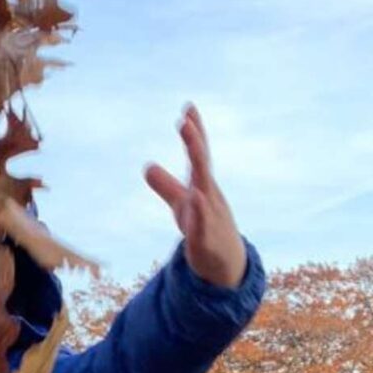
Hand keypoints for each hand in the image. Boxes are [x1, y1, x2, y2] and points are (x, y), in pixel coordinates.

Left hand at [144, 105, 245, 289]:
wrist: (224, 264)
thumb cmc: (205, 229)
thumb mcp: (181, 205)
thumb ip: (166, 186)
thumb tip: (147, 166)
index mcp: (203, 186)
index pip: (199, 155)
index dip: (195, 133)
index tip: (188, 107)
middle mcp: (209, 196)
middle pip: (202, 167)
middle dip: (195, 144)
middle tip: (186, 122)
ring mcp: (210, 217)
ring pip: (204, 192)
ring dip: (199, 172)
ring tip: (192, 151)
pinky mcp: (205, 240)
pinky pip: (202, 225)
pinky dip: (199, 212)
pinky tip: (195, 199)